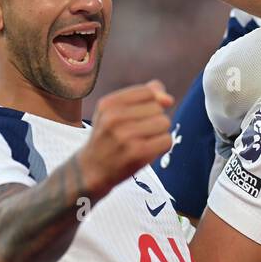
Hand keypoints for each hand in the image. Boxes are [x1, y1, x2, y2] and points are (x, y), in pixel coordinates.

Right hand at [77, 80, 175, 200]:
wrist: (92, 170)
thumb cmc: (109, 137)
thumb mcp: (116, 111)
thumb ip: (144, 96)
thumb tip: (168, 99)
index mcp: (108, 104)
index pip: (148, 92)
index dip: (150, 103)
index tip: (138, 116)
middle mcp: (113, 118)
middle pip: (158, 108)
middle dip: (154, 119)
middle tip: (137, 133)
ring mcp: (124, 136)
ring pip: (164, 123)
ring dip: (159, 133)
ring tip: (142, 141)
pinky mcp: (136, 153)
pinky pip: (166, 140)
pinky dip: (162, 146)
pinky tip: (148, 150)